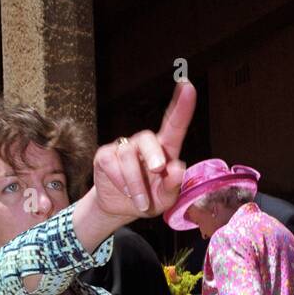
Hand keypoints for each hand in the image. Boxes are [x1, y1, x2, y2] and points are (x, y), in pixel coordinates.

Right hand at [91, 80, 194, 219]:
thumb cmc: (148, 199)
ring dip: (135, 182)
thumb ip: (173, 185)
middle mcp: (144, 144)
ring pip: (128, 156)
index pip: (174, 125)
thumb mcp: (165, 199)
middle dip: (153, 154)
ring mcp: (123, 148)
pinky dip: (120, 180)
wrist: (120, 208)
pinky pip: (112, 162)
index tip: (187, 86)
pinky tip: (126, 191)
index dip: (182, 106)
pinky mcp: (105, 156)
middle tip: (158, 170)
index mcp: (164, 150)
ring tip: (141, 201)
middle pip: (147, 138)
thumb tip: (177, 168)